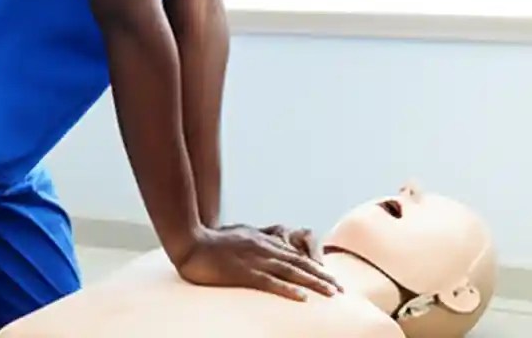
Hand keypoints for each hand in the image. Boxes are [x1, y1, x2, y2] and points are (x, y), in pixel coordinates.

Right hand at [175, 225, 342, 301]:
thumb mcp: (242, 234)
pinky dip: (287, 290)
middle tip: (340, 290)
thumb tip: (274, 245)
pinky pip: (269, 282)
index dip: (316, 267)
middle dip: (322, 277)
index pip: (297, 255)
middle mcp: (265, 248)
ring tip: (330, 293)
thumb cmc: (213, 241)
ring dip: (313, 283)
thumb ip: (260, 239)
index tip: (331, 278)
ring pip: (291, 272)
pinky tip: (302, 298)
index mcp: (265, 241)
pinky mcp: (243, 272)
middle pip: (300, 263)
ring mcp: (255, 260)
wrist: (190, 242)